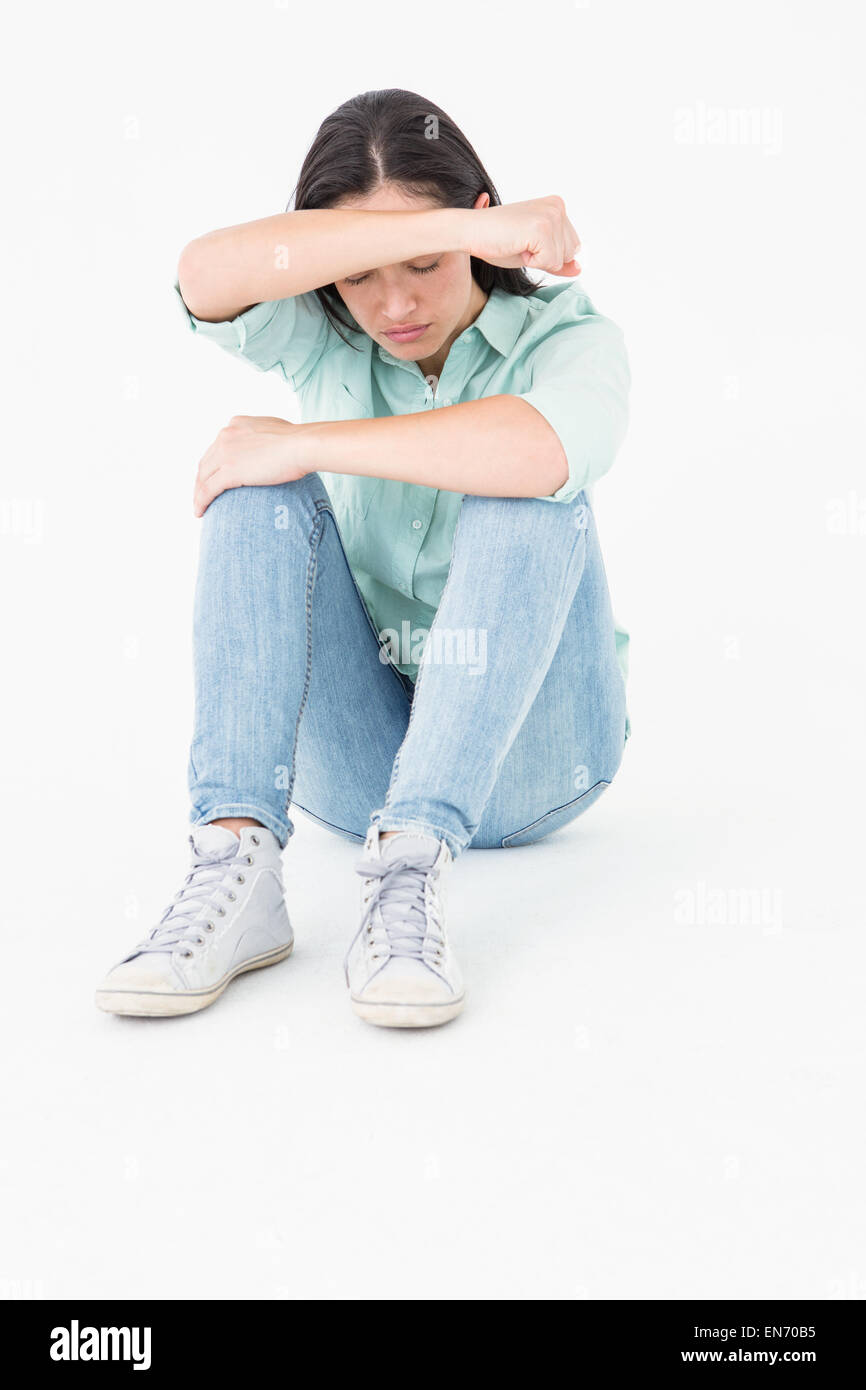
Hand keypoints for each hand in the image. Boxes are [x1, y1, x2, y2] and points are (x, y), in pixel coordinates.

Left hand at [193, 415, 308, 515]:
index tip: (215, 477)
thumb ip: (265, 438)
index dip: (214, 465)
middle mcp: (226, 436)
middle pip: (206, 462)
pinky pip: (208, 490)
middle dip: (202, 480)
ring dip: (198, 494)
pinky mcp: (230, 471)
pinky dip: (201, 502)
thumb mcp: (276, 431)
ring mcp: (226, 453)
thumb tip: (269, 449)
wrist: (303, 445)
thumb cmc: (300, 442)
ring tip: (199, 508)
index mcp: (236, 425)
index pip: (218, 447)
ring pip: (203, 477)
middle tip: (202, 496)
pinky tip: (200, 512)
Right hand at [465, 196, 580, 276]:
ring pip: (561, 259)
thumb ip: (558, 258)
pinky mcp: (542, 229)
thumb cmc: (497, 239)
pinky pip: (550, 263)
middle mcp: (558, 207)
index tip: (524, 241)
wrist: (470, 231)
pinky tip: (517, 246)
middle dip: (546, 257)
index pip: (572, 247)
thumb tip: (579, 269)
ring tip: (518, 243)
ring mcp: (551, 216)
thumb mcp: (534, 251)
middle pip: (571, 253)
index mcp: (557, 206)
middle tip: (520, 243)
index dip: (547, 254)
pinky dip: (532, 262)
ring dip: (537, 260)